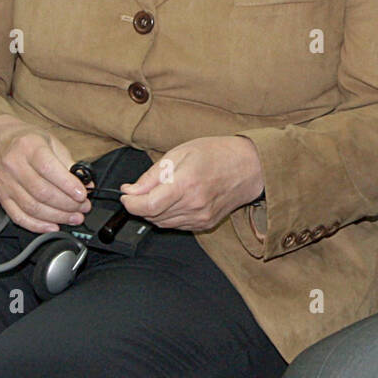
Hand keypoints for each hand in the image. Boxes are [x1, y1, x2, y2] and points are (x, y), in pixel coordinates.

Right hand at [0, 116, 89, 233]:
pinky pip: (18, 216)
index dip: (67, 184)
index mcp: (29, 147)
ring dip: (57, 216)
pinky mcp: (2, 197)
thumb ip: (69, 163)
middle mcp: (14, 165)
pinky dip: (37, 225)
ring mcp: (6, 183)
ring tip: (74, 217)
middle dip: (67, 204)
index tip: (83, 194)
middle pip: (42, 192)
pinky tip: (53, 226)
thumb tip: (87, 183)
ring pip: (32, 207)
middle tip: (83, 208)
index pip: (48, 169)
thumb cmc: (28, 141)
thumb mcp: (51, 142)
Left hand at [120, 136, 263, 230]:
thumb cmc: (219, 153)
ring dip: (155, 211)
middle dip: (141, 204)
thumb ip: (153, 174)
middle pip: (152, 216)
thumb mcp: (181, 152)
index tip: (126, 195)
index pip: (146, 206)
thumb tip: (130, 190)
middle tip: (144, 189)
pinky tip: (178, 199)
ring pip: (162, 223)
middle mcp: (194, 204)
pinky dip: (169, 215)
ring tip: (165, 191)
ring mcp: (201, 217)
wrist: (251, 166)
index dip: (130, 203)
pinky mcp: (205, 224)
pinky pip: (176, 225)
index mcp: (186, 183)